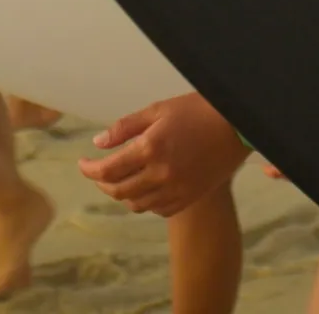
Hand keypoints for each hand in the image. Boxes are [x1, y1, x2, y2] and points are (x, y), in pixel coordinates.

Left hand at [77, 91, 249, 217]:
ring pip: (136, 204)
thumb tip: (98, 143)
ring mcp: (176, 189)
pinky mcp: (189, 196)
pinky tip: (145, 188)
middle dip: (102, 183)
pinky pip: (158, 209)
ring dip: (122, 193)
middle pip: (118, 191)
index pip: (107, 170)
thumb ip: (125, 127)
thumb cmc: (198, 111)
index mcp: (150, 149)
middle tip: (98, 173)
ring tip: (120, 180)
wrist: (236, 125)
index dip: (89, 170)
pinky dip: (145, 202)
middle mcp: (160, 174)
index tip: (83, 163)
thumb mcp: (158, 110)